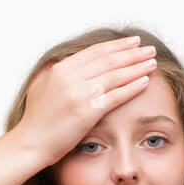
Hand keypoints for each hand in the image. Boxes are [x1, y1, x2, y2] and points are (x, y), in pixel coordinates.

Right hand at [13, 36, 157, 166]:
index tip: (133, 42)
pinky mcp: (87, 112)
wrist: (31, 142)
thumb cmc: (38, 119)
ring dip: (137, 67)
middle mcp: (70, 77)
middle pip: (108, 60)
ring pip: (115, 75)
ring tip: (152, 63)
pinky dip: (132, 87)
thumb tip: (70, 62)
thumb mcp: (43, 86)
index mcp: (60, 68)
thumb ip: (59, 73)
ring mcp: (78, 94)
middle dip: (132, 53)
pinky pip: (115, 96)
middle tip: (150, 49)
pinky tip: (145, 82)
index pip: (95, 52)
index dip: (117, 45)